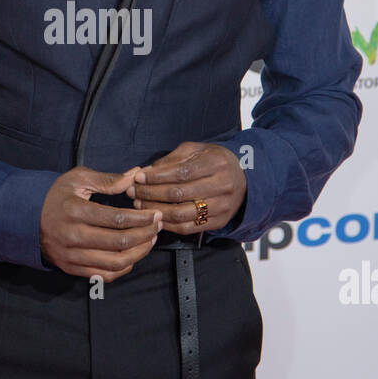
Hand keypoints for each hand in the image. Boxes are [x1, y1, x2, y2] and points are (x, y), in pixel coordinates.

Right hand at [39, 165, 162, 281]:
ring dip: (139, 253)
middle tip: (158, 226)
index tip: (155, 214)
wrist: (26, 219)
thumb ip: (108, 180)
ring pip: (115, 262)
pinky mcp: (72, 268)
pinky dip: (123, 268)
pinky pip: (104, 275)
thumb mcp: (78, 179)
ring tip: (150, 240)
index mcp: (76, 211)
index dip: (142, 218)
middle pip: (119, 242)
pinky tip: (133, 256)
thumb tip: (135, 175)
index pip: (117, 219)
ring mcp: (72, 256)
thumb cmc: (56, 196)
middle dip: (145, 234)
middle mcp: (73, 236)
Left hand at [126, 141, 246, 235]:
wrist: (244, 179)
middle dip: (151, 194)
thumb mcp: (195, 151)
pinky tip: (155, 218)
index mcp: (216, 163)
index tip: (138, 177)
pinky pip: (189, 227)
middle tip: (133, 192)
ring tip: (139, 205)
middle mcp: (223, 185)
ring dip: (156, 211)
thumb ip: (171, 160)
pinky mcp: (219, 222)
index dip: (157, 177)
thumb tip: (145, 172)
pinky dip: (168, 225)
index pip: (181, 172)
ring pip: (182, 214)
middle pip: (179, 194)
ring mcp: (222, 206)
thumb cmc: (213, 161)